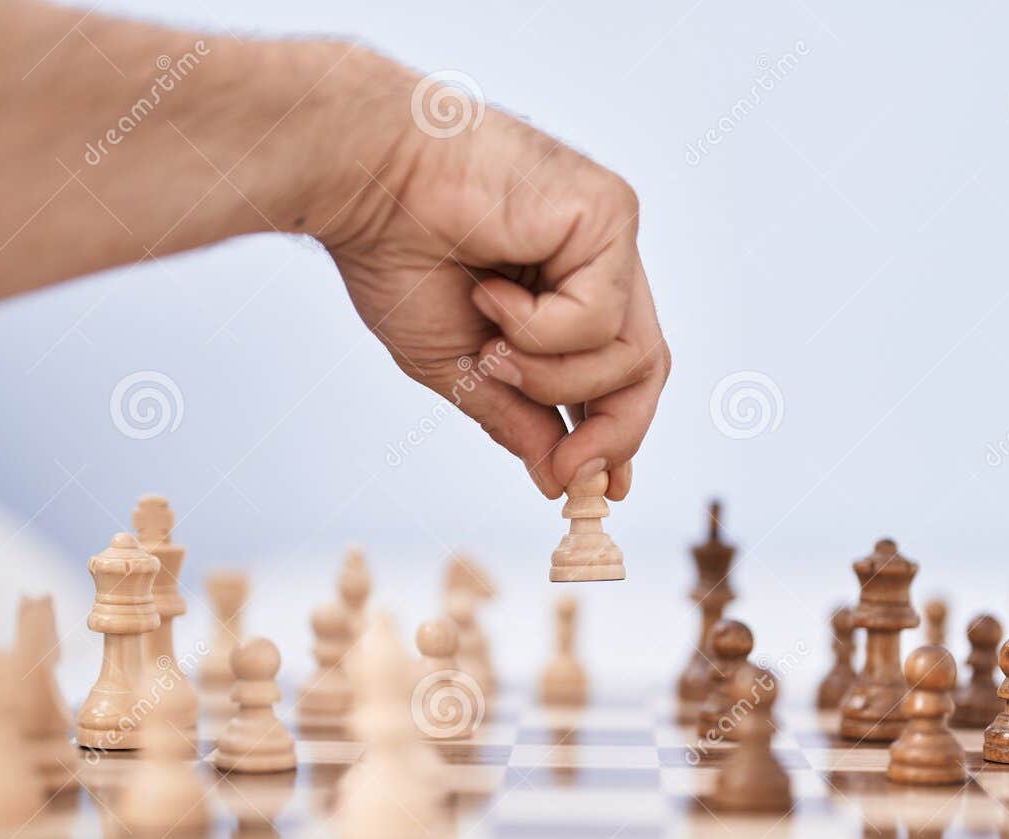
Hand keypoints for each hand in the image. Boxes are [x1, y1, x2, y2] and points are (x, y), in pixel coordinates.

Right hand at [310, 51, 668, 500]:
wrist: (362, 182)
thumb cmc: (394, 253)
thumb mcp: (459, 363)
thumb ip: (515, 416)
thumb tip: (560, 482)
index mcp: (566, 284)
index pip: (620, 369)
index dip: (616, 432)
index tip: (594, 486)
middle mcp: (598, 258)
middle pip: (646, 367)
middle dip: (613, 430)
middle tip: (570, 469)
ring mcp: (609, 235)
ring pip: (630, 355)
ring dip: (554, 377)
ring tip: (492, 345)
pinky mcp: (610, 214)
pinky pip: (602, 318)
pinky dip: (542, 331)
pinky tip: (492, 293)